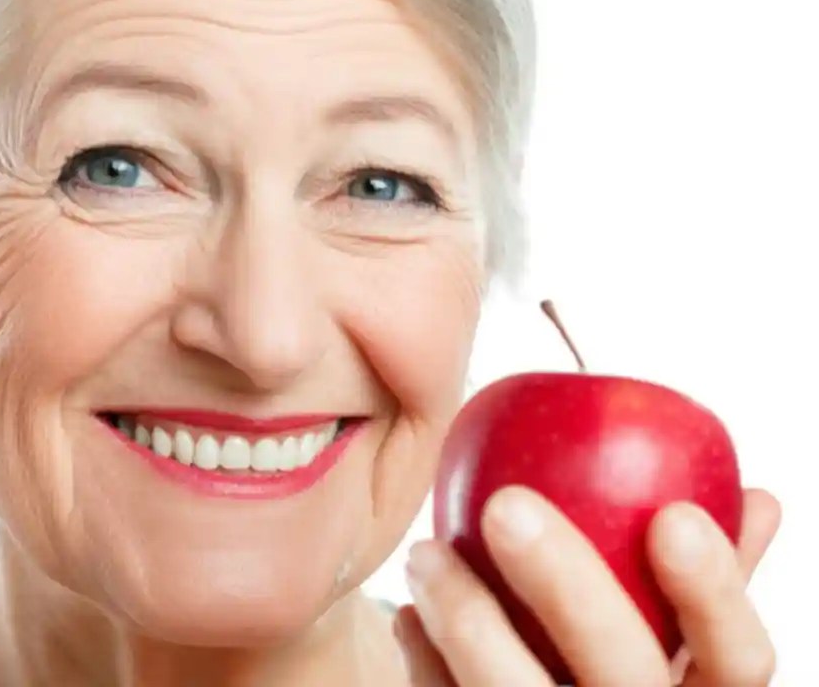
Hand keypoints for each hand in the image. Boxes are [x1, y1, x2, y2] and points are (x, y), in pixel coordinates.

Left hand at [392, 487, 779, 685]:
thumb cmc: (614, 679)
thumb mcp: (673, 647)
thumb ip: (706, 583)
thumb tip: (756, 497)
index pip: (740, 660)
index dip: (713, 592)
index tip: (672, 515)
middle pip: (623, 672)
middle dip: (565, 584)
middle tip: (505, 504)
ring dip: (469, 617)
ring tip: (426, 554)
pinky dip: (428, 665)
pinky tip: (409, 616)